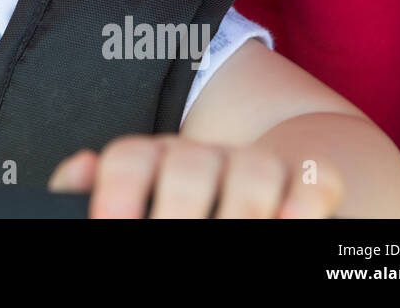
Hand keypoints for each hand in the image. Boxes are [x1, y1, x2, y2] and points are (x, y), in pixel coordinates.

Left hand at [47, 134, 344, 217]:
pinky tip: (289, 224)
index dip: (118, 190)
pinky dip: (310, 198)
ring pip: (255, 166)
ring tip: (234, 238)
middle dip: (180, 209)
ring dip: (244, 208)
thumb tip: (81, 168)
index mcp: (152, 158)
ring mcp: (255, 165)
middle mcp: (203, 156)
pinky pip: (318, 177)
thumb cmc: (165, 204)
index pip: (130, 158)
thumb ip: (91, 190)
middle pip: (190, 163)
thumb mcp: (125, 199)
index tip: (110, 227)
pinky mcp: (306, 182)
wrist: (237, 188)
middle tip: (168, 243)